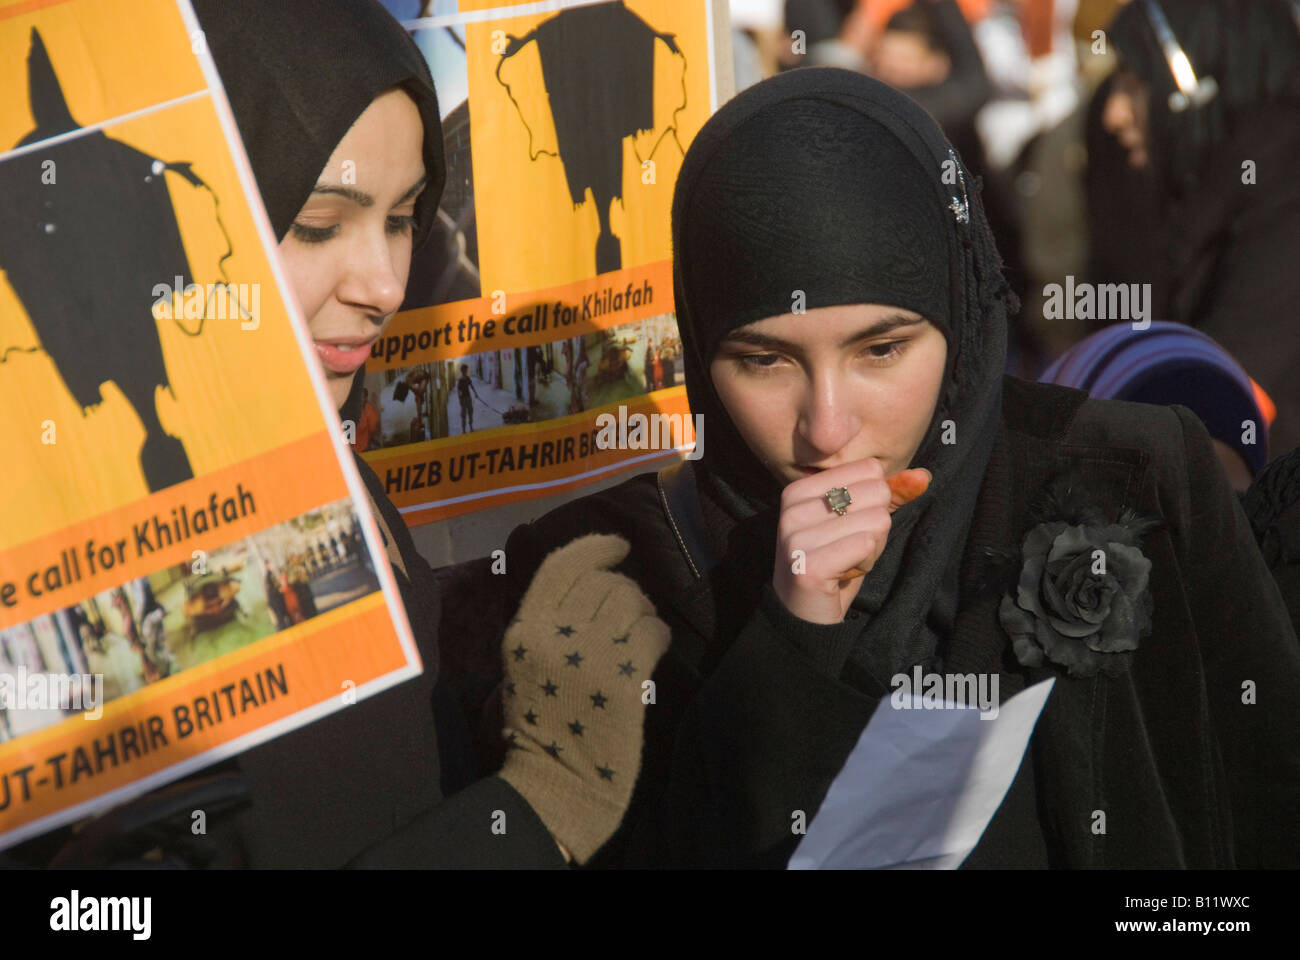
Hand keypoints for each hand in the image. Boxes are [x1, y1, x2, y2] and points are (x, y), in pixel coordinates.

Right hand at [497, 533, 669, 864]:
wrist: (552, 788)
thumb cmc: (541, 731)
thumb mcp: (525, 669)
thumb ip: (549, 628)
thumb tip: (593, 589)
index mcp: (523, 632)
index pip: (561, 567)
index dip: (595, 548)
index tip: (618, 546)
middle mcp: (553, 636)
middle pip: (603, 583)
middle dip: (626, 591)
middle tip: (631, 614)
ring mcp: (588, 656)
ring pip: (631, 601)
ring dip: (644, 612)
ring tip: (640, 635)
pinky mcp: (621, 680)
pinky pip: (652, 632)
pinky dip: (659, 634)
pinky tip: (653, 650)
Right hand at [773, 461, 931, 624]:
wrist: (805, 617)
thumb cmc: (835, 565)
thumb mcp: (862, 523)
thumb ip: (889, 495)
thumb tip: (924, 475)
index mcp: (798, 489)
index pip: (869, 471)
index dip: (873, 504)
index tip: (847, 530)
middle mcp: (792, 508)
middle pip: (876, 494)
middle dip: (875, 528)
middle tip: (847, 551)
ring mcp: (796, 536)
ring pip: (876, 521)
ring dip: (871, 550)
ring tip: (844, 564)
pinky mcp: (808, 564)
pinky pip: (866, 544)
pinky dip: (865, 563)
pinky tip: (842, 576)